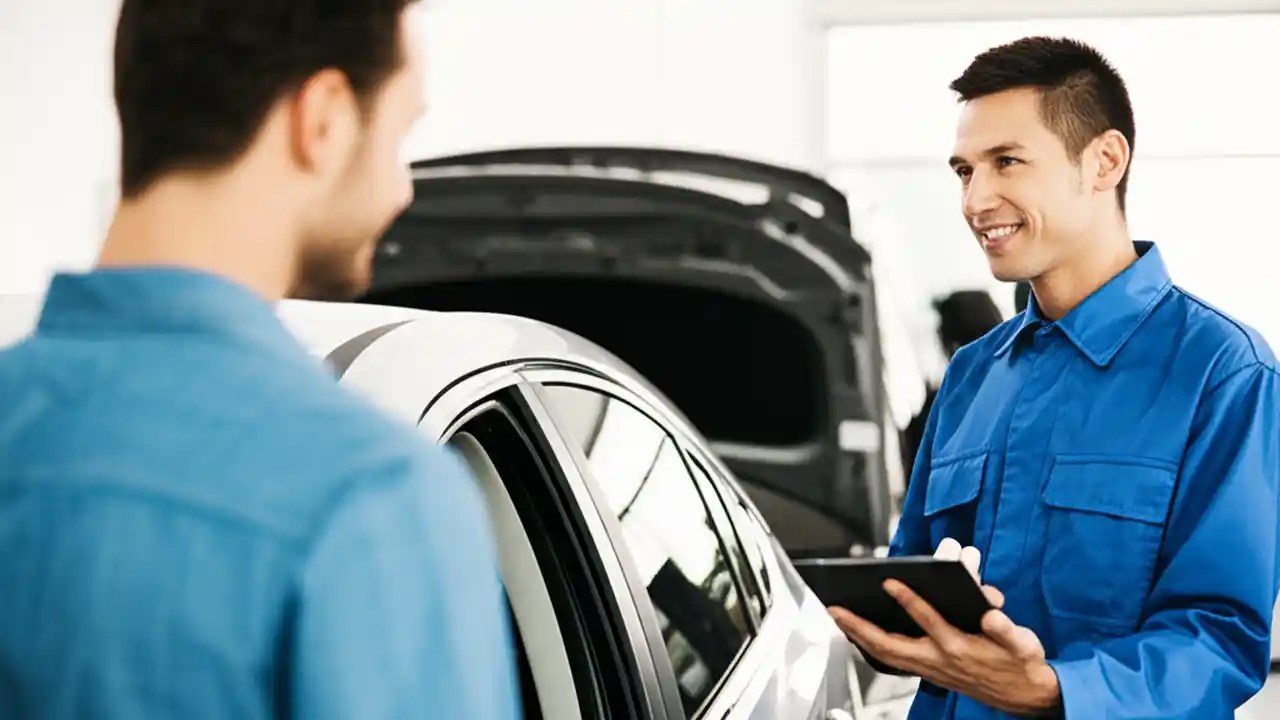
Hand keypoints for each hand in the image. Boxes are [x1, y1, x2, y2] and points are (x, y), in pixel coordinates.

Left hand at [827, 539, 1061, 716]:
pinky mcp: (931, 673)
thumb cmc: (1020, 664)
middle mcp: (940, 660)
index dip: (909, 600)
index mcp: (960, 648)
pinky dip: (875, 647)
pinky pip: (894, 660)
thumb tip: (992, 613)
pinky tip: (863, 635)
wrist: (1026, 696)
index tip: (890, 581)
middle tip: (836, 609)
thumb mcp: (1024, 645)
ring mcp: (932, 669)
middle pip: (891, 646)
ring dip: (861, 637)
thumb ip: (1007, 630)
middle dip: (860, 627)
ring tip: (839, 619)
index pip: (929, 621)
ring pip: (888, 655)